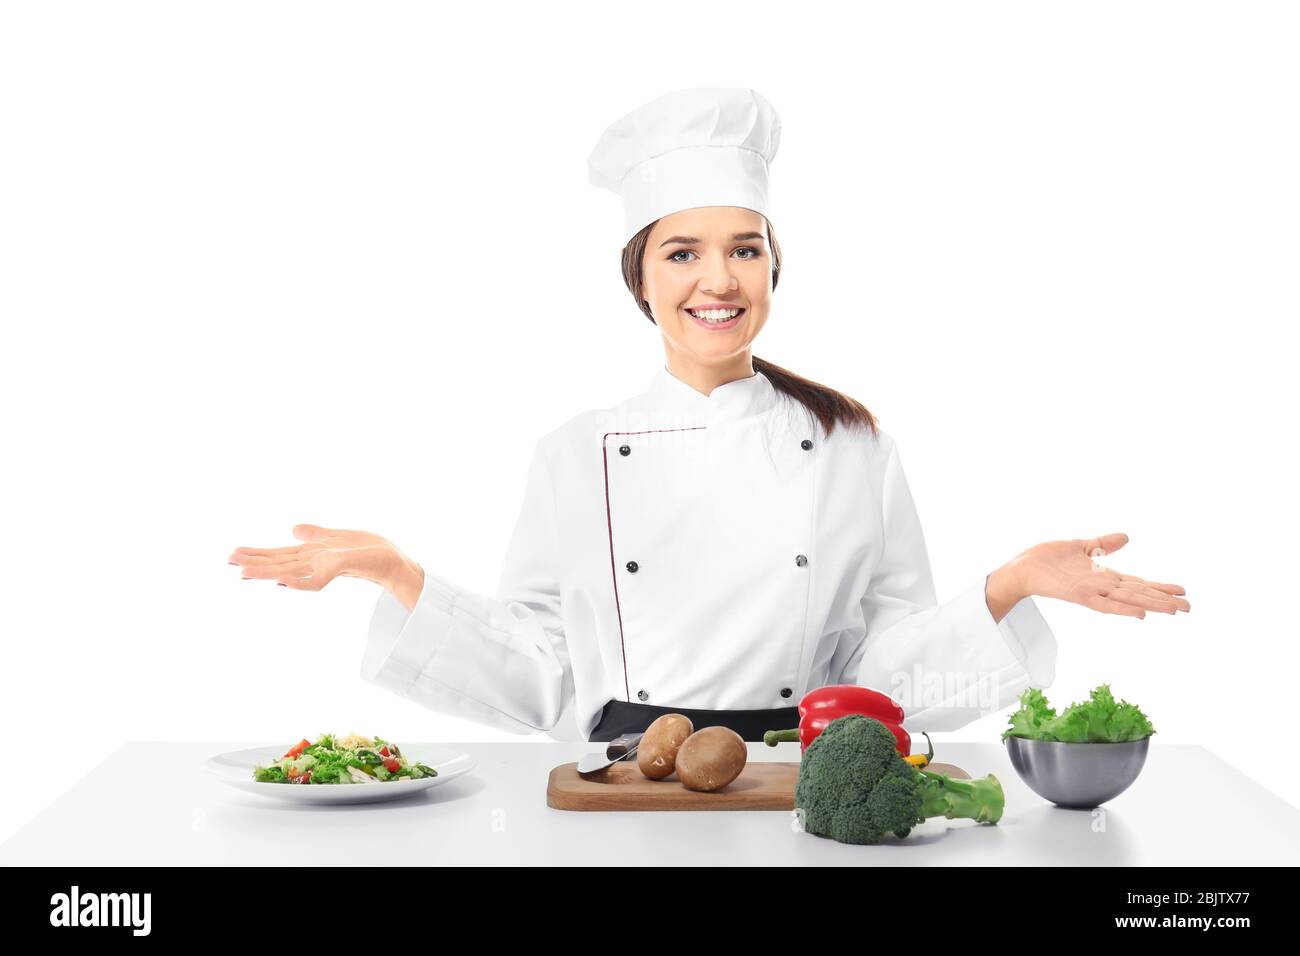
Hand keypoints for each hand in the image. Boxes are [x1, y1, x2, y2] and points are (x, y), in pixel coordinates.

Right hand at [228, 524, 408, 593]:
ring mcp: (326, 566)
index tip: (232, 553)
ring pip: (291, 570)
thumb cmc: (369, 551)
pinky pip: (317, 578)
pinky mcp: (341, 567)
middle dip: (254, 562)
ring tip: (244, 572)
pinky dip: (299, 581)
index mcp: (312, 554)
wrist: (394, 561)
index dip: (257, 553)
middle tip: (228, 561)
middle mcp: (315, 562)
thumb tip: (293, 529)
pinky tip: (282, 581)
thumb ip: (315, 534)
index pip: (280, 554)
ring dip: (267, 571)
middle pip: (279, 563)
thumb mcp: (337, 536)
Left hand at [1003, 532, 1189, 618]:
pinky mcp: (1079, 595)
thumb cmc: (1047, 559)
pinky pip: (1105, 605)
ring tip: (1175, 610)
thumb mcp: (1080, 547)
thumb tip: (1126, 537)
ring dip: (1152, 605)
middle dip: (1164, 600)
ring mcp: (1092, 592)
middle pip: (1139, 594)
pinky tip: (1141, 614)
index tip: (1182, 590)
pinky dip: (1123, 610)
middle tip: (1191, 607)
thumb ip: (1103, 545)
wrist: (1021, 567)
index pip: (1137, 582)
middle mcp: (1102, 587)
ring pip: (1128, 601)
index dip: (1159, 586)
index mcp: (1103, 576)